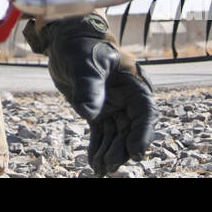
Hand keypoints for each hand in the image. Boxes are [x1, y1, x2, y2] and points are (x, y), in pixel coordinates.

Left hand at [29, 14, 157, 174]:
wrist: (65, 42)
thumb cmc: (80, 47)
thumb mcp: (84, 63)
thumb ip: (89, 86)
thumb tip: (89, 113)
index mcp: (135, 83)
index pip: (145, 112)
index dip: (142, 134)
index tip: (135, 152)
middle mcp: (128, 98)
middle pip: (132, 129)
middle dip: (122, 149)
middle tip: (109, 165)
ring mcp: (114, 107)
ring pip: (117, 135)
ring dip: (109, 153)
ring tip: (100, 169)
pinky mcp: (99, 113)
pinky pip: (102, 135)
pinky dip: (99, 149)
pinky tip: (94, 163)